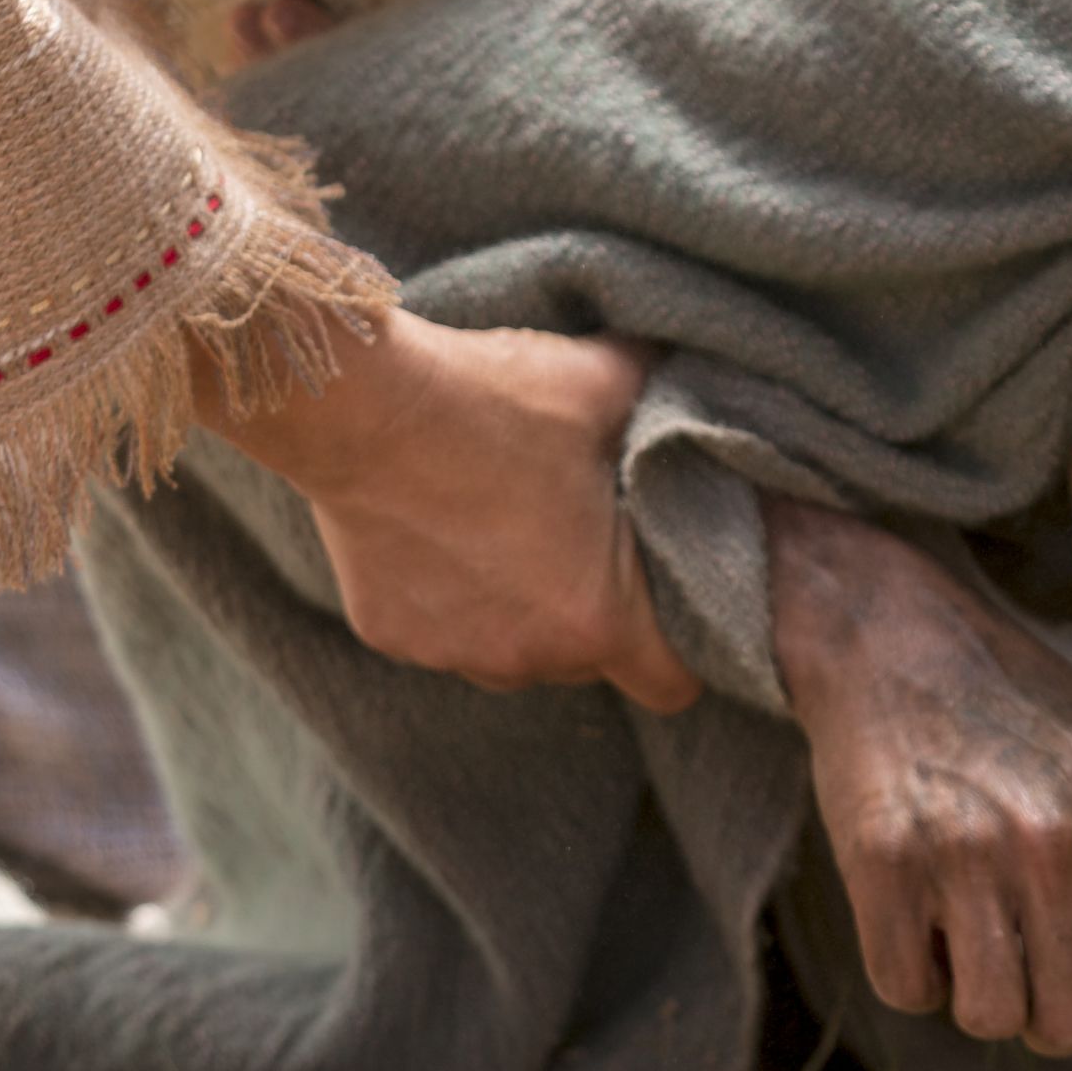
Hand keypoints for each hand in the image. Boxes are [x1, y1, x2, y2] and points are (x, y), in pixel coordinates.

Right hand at [213, 309, 698, 712]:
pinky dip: (450, 596)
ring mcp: (454, 654)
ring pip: (512, 651)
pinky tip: (440, 529)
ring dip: (520, 610)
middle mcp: (529, 658)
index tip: (667, 607)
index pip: (672, 685)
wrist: (364, 405)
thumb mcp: (607, 385)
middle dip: (593, 613)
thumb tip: (707, 386)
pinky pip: (443, 629)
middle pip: (588, 663)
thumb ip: (670, 404)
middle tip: (579, 538)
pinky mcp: (392, 636)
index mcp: (599, 619)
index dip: (682, 652)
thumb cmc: (495, 400)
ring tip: (504, 528)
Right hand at [766, 495, 1071, 1053]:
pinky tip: (923, 925)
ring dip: (983, 999)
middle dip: (1052, 1017)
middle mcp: (1050, 841)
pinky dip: (916, 976)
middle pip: (1069, 1020)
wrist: (894, 638)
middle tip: (1031, 970)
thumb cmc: (1025, 710)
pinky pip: (906, 989)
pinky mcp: (880, 863)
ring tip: (977, 941)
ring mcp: (961, 855)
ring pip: (987, 1018)